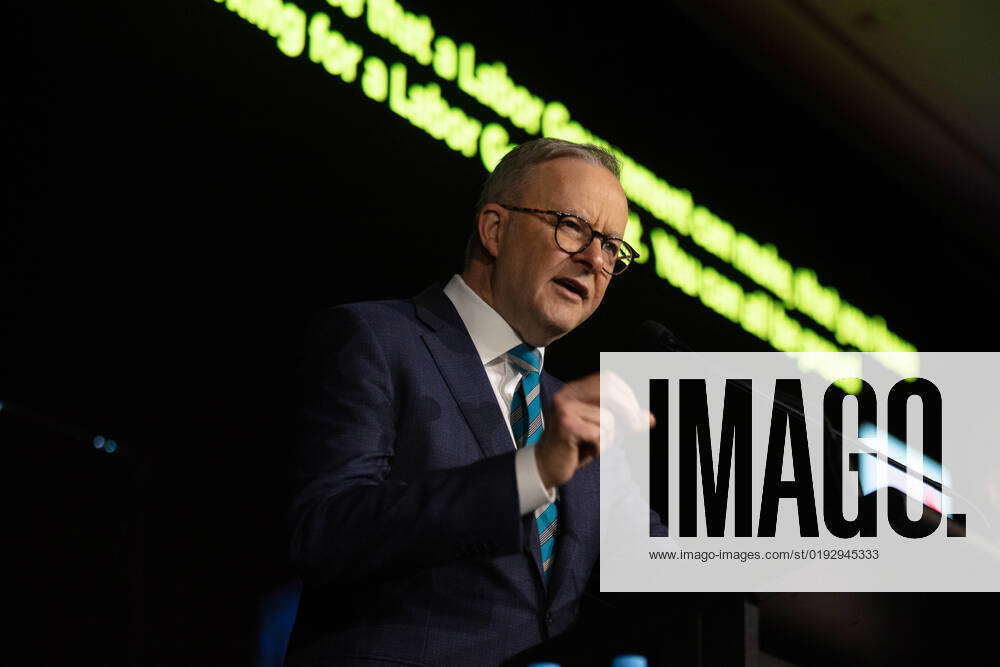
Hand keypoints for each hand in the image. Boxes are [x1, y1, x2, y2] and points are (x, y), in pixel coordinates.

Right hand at [534, 372, 653, 488]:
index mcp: (574, 390)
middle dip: (628, 410)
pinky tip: (588, 451)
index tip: (635, 414)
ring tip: (596, 445)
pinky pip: (599, 433)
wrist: (546, 467)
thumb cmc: (576, 447)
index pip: (608, 379)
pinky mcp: (565, 425)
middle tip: (635, 427)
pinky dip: (600, 447)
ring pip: (606, 417)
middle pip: (609, 390)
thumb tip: (650, 419)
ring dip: (610, 437)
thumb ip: (624, 421)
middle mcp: (567, 394)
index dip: (626, 394)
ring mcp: (564, 408)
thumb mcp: (603, 430)